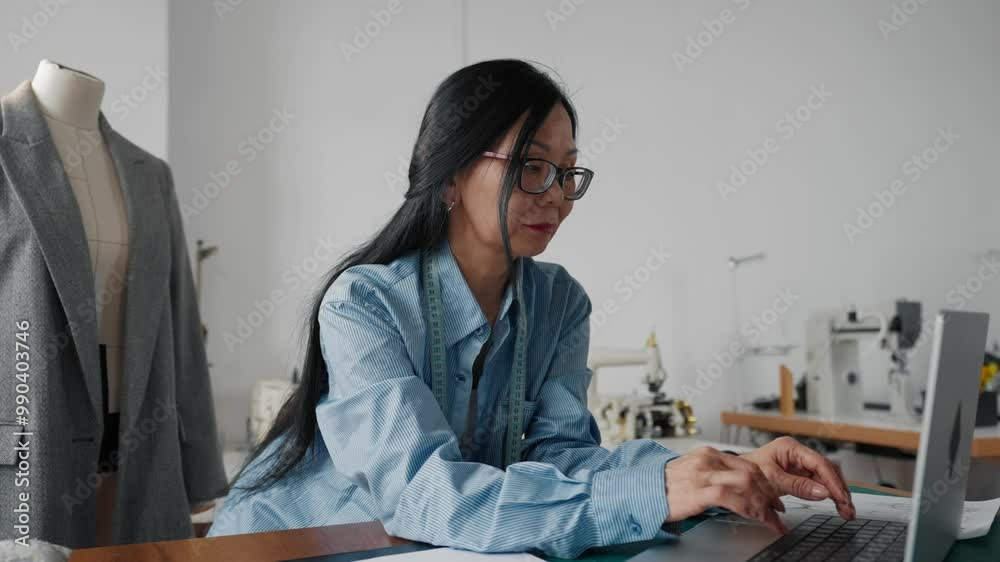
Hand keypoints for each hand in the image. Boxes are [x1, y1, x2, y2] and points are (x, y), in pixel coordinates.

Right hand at [664, 446, 788, 534]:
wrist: (641, 491)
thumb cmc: (663, 486)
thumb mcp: (690, 472)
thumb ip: (711, 473)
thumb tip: (735, 487)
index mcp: (707, 454)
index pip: (746, 464)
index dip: (765, 482)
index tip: (772, 497)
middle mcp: (707, 461)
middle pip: (751, 473)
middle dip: (768, 494)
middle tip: (776, 510)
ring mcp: (703, 475)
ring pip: (746, 484)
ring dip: (762, 503)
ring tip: (768, 518)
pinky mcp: (698, 492)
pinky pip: (732, 498)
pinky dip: (749, 509)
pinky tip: (754, 518)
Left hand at [740, 436, 855, 520]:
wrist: (734, 476)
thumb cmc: (747, 471)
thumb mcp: (772, 480)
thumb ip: (798, 486)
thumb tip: (822, 492)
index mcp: (791, 448)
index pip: (819, 463)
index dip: (833, 482)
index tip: (841, 498)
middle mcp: (797, 454)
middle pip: (826, 470)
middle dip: (839, 489)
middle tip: (848, 509)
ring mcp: (799, 464)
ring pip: (825, 477)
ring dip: (836, 494)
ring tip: (845, 511)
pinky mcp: (798, 474)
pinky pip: (817, 484)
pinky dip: (826, 495)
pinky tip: (836, 505)